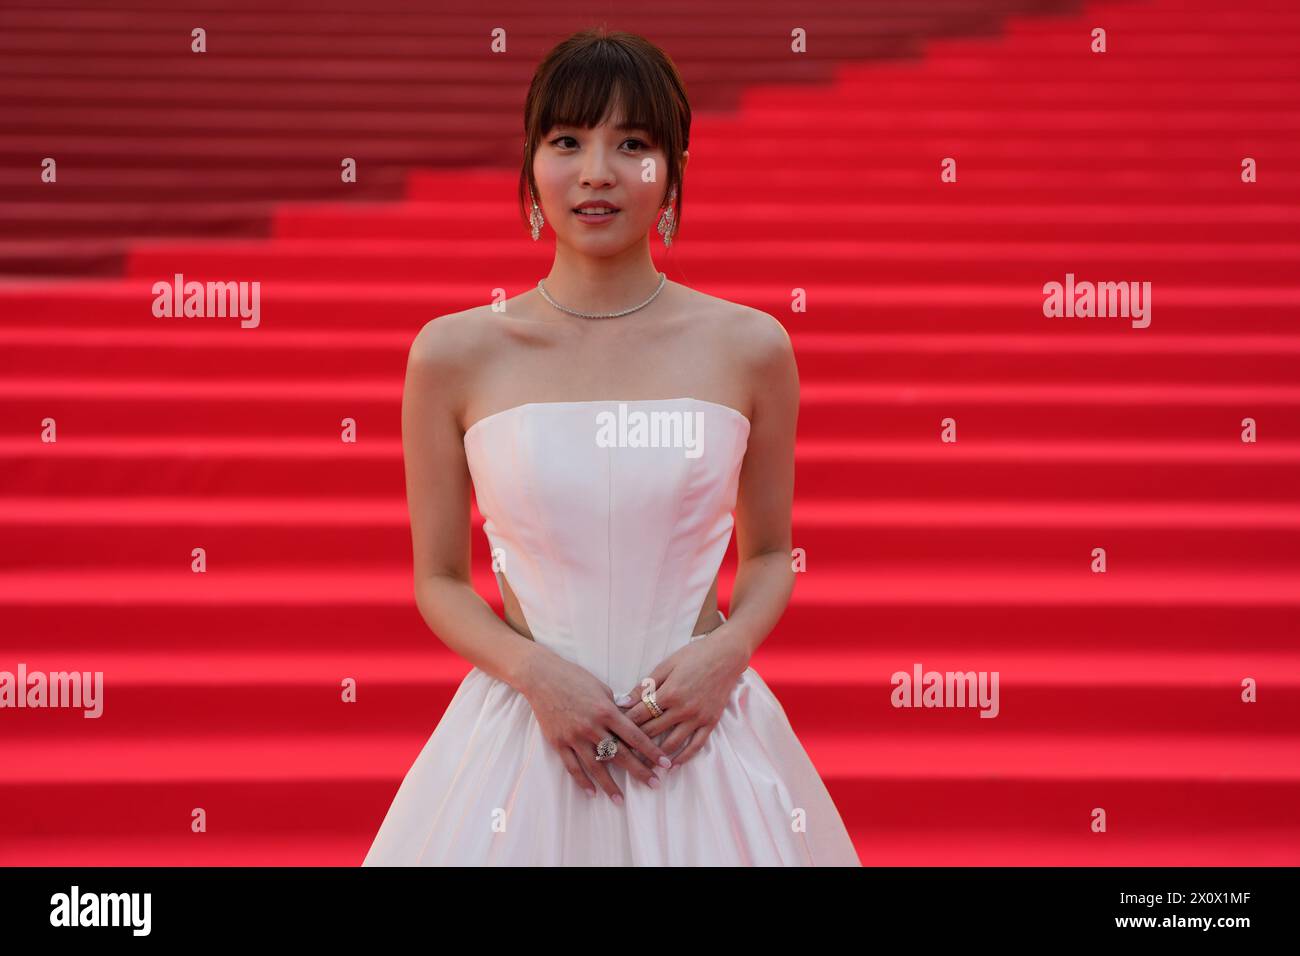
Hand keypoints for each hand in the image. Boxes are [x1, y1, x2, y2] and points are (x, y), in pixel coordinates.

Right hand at [519, 647, 673, 802]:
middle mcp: (592, 726)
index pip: (634, 735)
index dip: (651, 751)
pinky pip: (573, 766)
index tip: (664, 764)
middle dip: (639, 771)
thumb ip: (616, 706)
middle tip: (654, 784)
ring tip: (621, 800)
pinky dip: (582, 781)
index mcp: (606, 711)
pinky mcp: (559, 742)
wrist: (542, 677)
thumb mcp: (601, 688)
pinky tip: (592, 792)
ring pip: (596, 766)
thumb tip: (630, 717)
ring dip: (610, 785)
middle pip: (620, 754)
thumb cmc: (574, 678)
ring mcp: (574, 736)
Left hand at [616, 630, 749, 768]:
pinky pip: (696, 746)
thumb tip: (622, 702)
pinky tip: (672, 765)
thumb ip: (644, 686)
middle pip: (652, 731)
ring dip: (656, 755)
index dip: (624, 724)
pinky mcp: (711, 722)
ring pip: (672, 743)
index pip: (639, 715)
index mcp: (669, 693)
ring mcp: (698, 718)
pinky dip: (683, 758)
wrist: (726, 655)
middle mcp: (683, 709)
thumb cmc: (694, 656)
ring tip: (642, 764)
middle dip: (634, 742)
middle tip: (621, 752)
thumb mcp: (666, 666)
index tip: (613, 733)